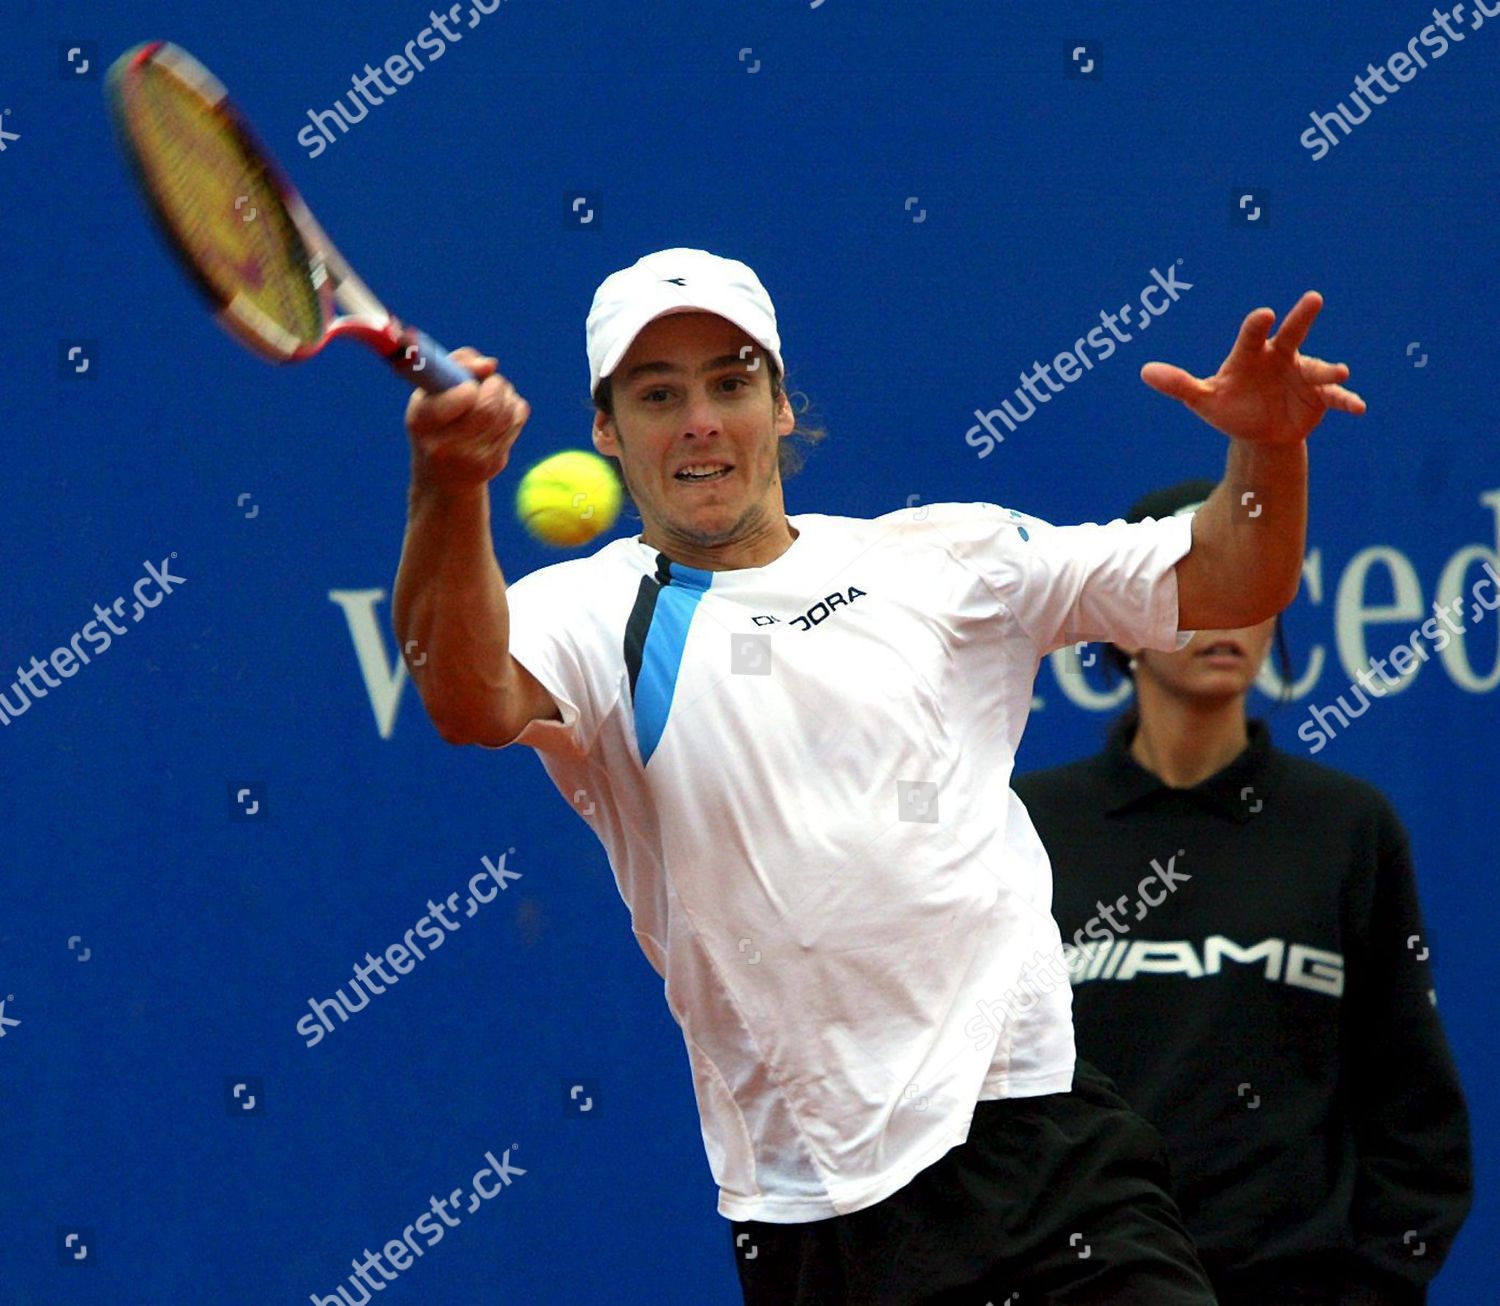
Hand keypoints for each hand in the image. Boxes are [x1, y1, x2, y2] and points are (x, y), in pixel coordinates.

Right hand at [405, 346, 530, 489]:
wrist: (441, 476)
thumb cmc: (434, 421)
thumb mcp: (430, 391)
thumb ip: (456, 365)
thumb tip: (490, 365)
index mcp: (421, 422)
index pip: (460, 400)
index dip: (470, 387)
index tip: (469, 386)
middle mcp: (444, 446)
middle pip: (488, 408)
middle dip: (495, 385)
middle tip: (491, 380)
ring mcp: (472, 459)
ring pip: (506, 412)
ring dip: (506, 393)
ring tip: (496, 391)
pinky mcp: (495, 463)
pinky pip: (516, 420)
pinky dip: (514, 407)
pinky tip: (501, 409)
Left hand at [1140, 291, 1365, 444]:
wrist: (1258, 432)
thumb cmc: (1229, 406)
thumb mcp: (1203, 399)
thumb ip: (1178, 384)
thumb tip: (1144, 372)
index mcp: (1252, 355)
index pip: (1251, 337)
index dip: (1256, 326)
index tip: (1263, 315)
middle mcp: (1281, 358)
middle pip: (1291, 334)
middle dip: (1301, 318)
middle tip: (1313, 298)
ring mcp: (1303, 375)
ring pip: (1318, 369)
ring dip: (1329, 371)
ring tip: (1339, 372)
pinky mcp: (1320, 397)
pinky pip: (1335, 398)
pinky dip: (1346, 400)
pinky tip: (1358, 407)